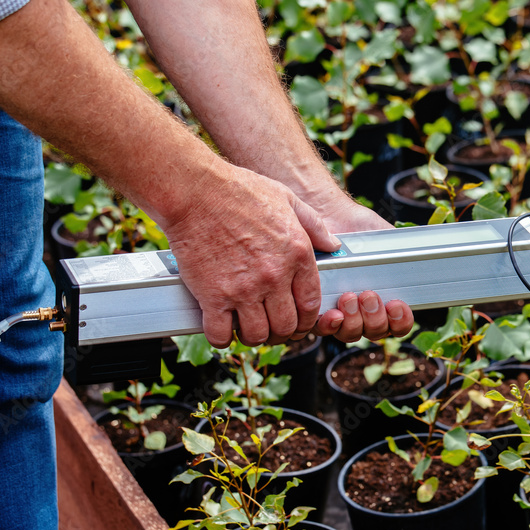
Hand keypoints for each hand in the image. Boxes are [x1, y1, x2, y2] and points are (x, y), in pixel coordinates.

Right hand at [161, 163, 339, 347]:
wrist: (196, 191)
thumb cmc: (240, 191)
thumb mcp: (289, 200)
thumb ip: (315, 226)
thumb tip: (334, 245)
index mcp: (297, 255)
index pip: (311, 305)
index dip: (306, 320)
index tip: (297, 321)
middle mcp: (274, 276)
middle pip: (286, 326)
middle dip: (281, 332)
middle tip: (270, 327)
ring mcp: (243, 289)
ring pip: (257, 335)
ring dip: (253, 336)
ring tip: (246, 327)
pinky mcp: (212, 296)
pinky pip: (220, 334)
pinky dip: (221, 338)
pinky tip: (221, 328)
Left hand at [312, 198, 413, 340]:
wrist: (332, 217)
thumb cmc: (362, 230)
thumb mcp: (390, 242)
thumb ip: (406, 255)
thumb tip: (424, 260)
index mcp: (385, 299)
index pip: (398, 324)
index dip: (401, 322)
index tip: (397, 305)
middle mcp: (363, 311)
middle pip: (376, 332)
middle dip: (375, 318)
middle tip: (369, 295)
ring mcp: (340, 312)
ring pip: (351, 333)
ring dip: (354, 320)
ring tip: (349, 296)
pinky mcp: (315, 309)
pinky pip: (323, 328)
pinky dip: (330, 325)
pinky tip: (333, 313)